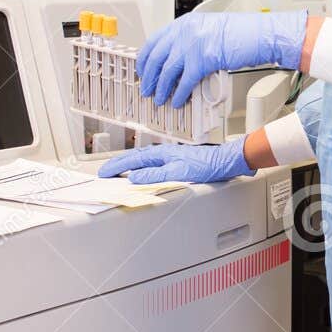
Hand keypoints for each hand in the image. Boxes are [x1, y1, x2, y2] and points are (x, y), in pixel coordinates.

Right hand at [97, 138, 250, 184]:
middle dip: (119, 164)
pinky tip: (144, 174)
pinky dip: (143, 169)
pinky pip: (153, 165)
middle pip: (136, 158)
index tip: (103, 173)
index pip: (133, 160)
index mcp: (162, 153)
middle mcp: (165, 153)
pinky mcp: (178, 164)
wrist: (227, 162)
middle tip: (106, 172)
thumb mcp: (178, 173)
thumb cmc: (207, 165)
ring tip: (119, 172)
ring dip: (130, 166)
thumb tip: (135, 177)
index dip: (117, 166)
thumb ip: (155, 176)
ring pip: (144, 161)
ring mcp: (171, 158)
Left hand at [138, 10, 307, 107]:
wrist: (259, 34)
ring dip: (161, 89)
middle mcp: (184, 31)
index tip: (142, 70)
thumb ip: (190, 40)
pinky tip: (177, 101)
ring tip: (159, 99)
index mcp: (184, 23)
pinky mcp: (203, 60)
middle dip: (149, 77)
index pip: (154, 42)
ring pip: (167, 72)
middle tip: (147, 89)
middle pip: (156, 58)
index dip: (145, 60)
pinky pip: (185, 81)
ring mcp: (192, 45)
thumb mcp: (208, 29)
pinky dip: (178, 94)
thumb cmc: (240, 32)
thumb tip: (178, 59)